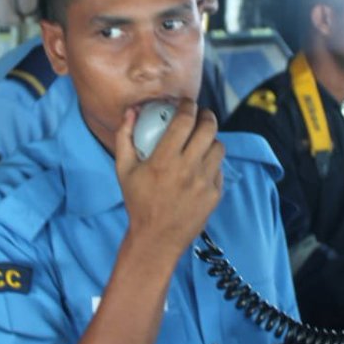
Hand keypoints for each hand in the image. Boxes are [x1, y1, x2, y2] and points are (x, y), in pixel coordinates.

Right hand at [115, 100, 224, 260]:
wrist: (156, 239)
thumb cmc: (138, 203)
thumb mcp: (124, 170)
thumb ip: (124, 137)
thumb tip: (130, 112)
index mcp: (165, 160)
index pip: (185, 121)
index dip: (188, 106)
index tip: (187, 104)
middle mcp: (188, 169)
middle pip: (209, 129)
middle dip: (206, 116)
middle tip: (201, 115)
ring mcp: (204, 183)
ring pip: (219, 147)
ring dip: (211, 139)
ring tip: (202, 140)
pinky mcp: (214, 195)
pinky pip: (219, 169)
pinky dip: (212, 163)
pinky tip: (201, 165)